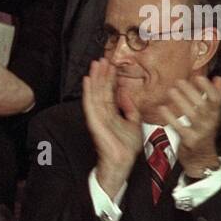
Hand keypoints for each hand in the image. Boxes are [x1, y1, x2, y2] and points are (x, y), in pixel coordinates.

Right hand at [83, 58, 143, 197]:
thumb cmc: (126, 147)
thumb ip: (130, 108)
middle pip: (100, 90)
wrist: (122, 161)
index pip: (109, 92)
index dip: (110, 79)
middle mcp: (102, 113)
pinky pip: (89, 103)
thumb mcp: (133, 123)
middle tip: (102, 59)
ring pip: (94, 93)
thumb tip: (126, 93)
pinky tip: (87, 80)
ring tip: (95, 64)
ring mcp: (97, 117)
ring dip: (94, 78)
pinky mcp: (94, 121)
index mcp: (110, 113)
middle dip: (101, 75)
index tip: (111, 65)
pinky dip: (88, 91)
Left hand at [159, 75, 220, 177]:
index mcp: (215, 114)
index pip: (217, 99)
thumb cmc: (204, 133)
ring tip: (171, 91)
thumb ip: (215, 96)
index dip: (209, 88)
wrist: (202, 159)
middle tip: (179, 81)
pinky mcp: (190, 141)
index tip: (200, 77)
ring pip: (192, 115)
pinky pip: (180, 128)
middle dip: (192, 92)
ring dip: (181, 101)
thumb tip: (219, 78)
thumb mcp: (213, 115)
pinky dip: (171, 118)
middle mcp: (210, 122)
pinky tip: (163, 109)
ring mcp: (201, 132)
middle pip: (203, 105)